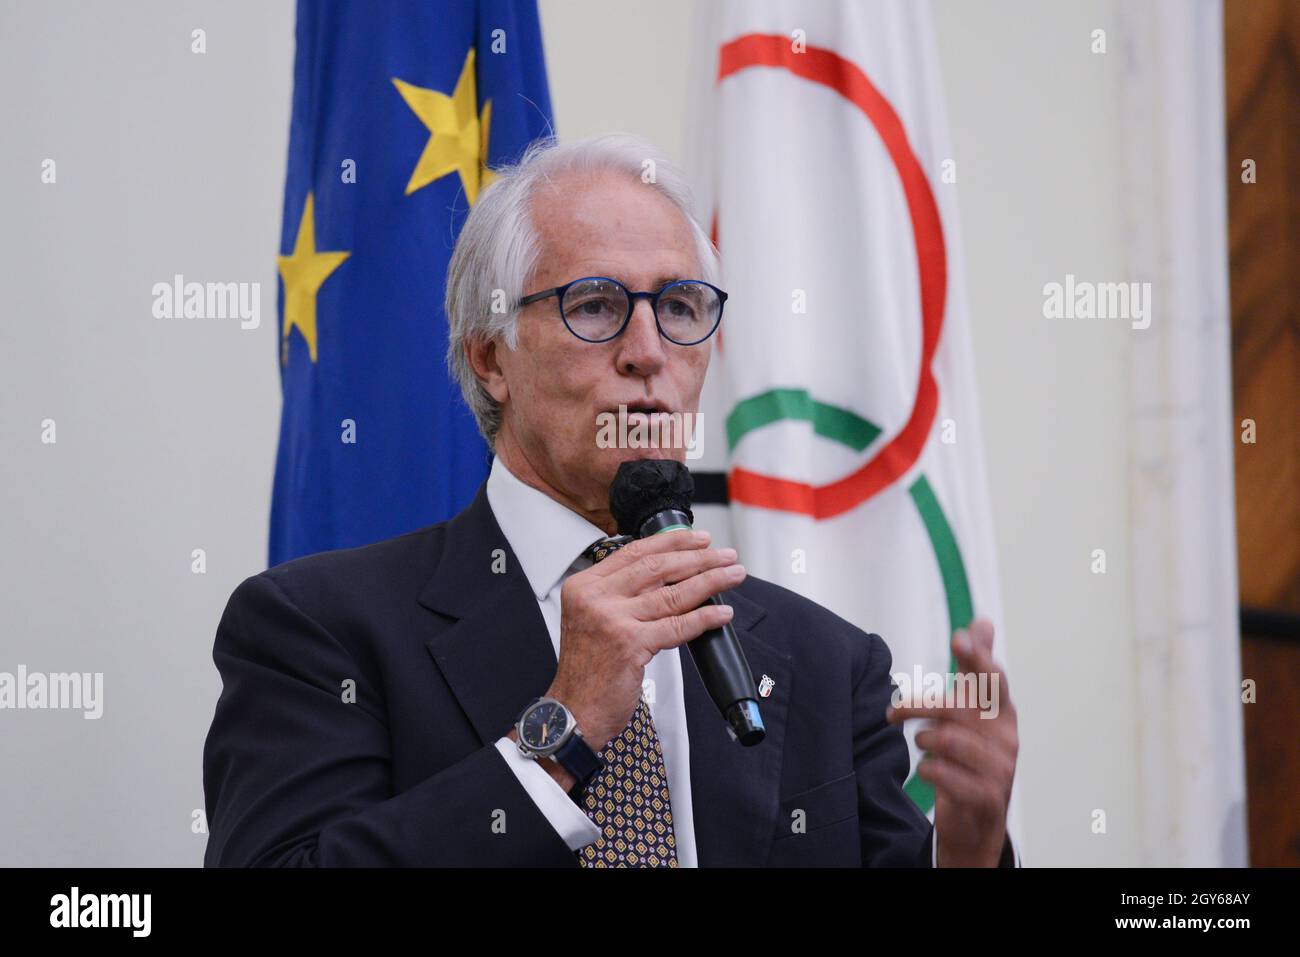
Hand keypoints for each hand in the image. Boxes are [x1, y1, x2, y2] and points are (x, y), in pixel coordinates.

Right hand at [547, 529, 744, 749]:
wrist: (574, 710)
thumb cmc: (588, 669)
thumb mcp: (593, 618)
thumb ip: (622, 594)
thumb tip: (672, 573)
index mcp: (585, 586)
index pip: (635, 552)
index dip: (672, 542)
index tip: (699, 540)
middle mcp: (596, 598)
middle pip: (657, 568)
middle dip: (699, 558)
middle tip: (725, 555)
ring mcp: (612, 621)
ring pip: (672, 594)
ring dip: (710, 582)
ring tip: (732, 576)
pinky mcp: (630, 646)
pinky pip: (677, 626)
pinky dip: (704, 618)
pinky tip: (722, 613)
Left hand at [886, 616, 1017, 866]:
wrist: (978, 823)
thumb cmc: (972, 757)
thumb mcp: (975, 712)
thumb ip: (976, 668)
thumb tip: (982, 622)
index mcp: (1003, 713)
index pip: (993, 679)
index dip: (977, 658)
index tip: (958, 638)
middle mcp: (1007, 738)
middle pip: (960, 707)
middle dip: (918, 704)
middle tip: (893, 710)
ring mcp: (1000, 769)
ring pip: (949, 740)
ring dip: (924, 739)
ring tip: (920, 743)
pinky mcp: (985, 797)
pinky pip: (945, 773)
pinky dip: (929, 769)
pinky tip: (927, 769)